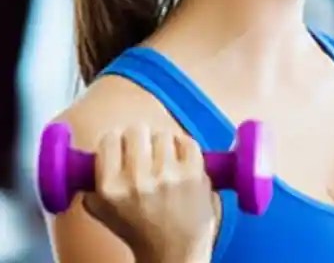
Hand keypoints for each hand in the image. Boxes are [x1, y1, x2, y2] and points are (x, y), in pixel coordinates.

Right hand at [81, 126, 216, 262]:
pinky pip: (188, 142)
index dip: (117, 140)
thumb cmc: (140, 230)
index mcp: (110, 188)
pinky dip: (185, 147)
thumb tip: (91, 156)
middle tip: (145, 150)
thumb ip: (92, 184)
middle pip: (137, 130)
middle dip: (141, 138)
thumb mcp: (103, 211)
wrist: (173, 250)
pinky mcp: (193, 174)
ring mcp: (167, 176)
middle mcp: (137, 180)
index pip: (109, 139)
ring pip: (163, 135)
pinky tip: (181, 161)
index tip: (122, 145)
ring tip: (165, 160)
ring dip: (164, 144)